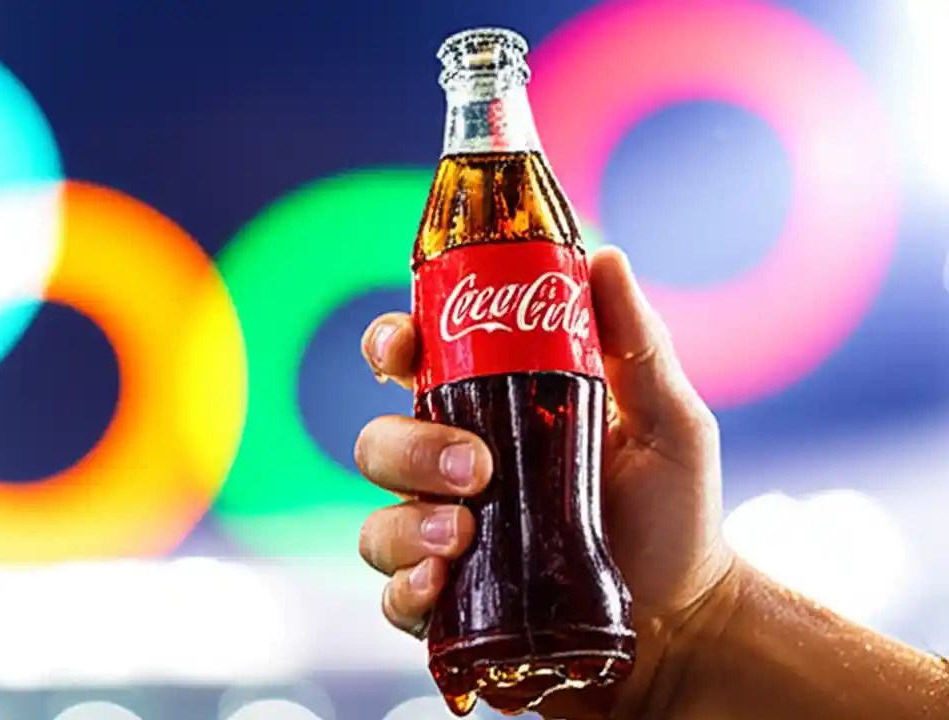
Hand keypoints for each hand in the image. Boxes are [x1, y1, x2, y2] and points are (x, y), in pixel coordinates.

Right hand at [354, 247, 737, 717]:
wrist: (686, 623)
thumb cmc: (676, 515)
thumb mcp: (669, 421)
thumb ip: (637, 344)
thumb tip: (605, 257)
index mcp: (494, 413)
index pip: (417, 363)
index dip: (390, 343)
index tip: (401, 346)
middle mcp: (456, 473)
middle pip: (379, 440)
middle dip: (408, 447)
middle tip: (476, 466)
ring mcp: (445, 540)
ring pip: (377, 521)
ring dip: (408, 523)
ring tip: (465, 534)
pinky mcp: (447, 607)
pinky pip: (393, 594)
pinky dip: (407, 589)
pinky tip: (442, 587)